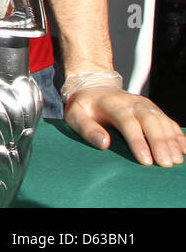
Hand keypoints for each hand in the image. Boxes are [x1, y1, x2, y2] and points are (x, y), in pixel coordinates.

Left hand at [64, 89, 185, 166]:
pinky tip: (183, 149)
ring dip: (171, 141)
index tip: (145, 161)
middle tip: (165, 163)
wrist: (95, 88)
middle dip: (159, 143)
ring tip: (176, 160)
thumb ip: (87, 129)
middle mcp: (132, 103)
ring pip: (162, 121)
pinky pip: (169, 122)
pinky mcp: (154, 111)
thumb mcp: (76, 115)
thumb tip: (104, 143)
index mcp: (112, 104)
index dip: (137, 142)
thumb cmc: (85, 107)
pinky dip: (178, 135)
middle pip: (150, 121)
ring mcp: (146, 106)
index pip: (127, 122)